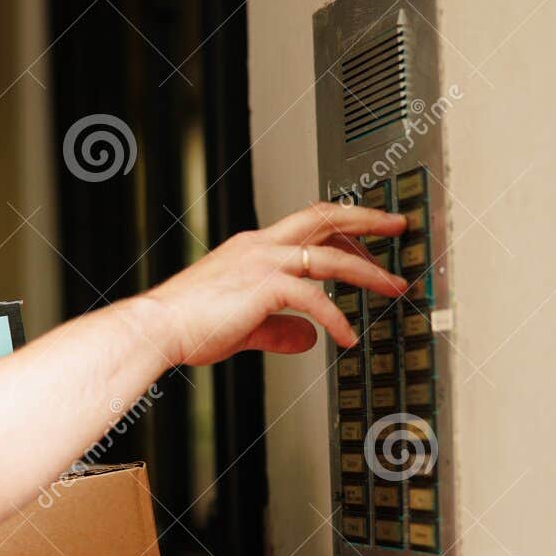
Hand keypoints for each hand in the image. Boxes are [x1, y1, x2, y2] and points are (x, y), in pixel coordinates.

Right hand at [141, 201, 407, 366]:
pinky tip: (346, 337)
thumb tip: (309, 338)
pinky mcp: (264, 287)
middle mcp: (260, 246)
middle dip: (368, 220)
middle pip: (326, 218)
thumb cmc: (187, 325)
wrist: (156, 328)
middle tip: (399, 225)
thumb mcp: (244, 327)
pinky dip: (336, 319)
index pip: (308, 227)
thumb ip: (280, 329)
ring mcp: (262, 263)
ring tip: (394, 287)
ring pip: (330, 257)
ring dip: (369, 271)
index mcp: (252, 248)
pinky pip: (314, 299)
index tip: (367, 240)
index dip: (343, 231)